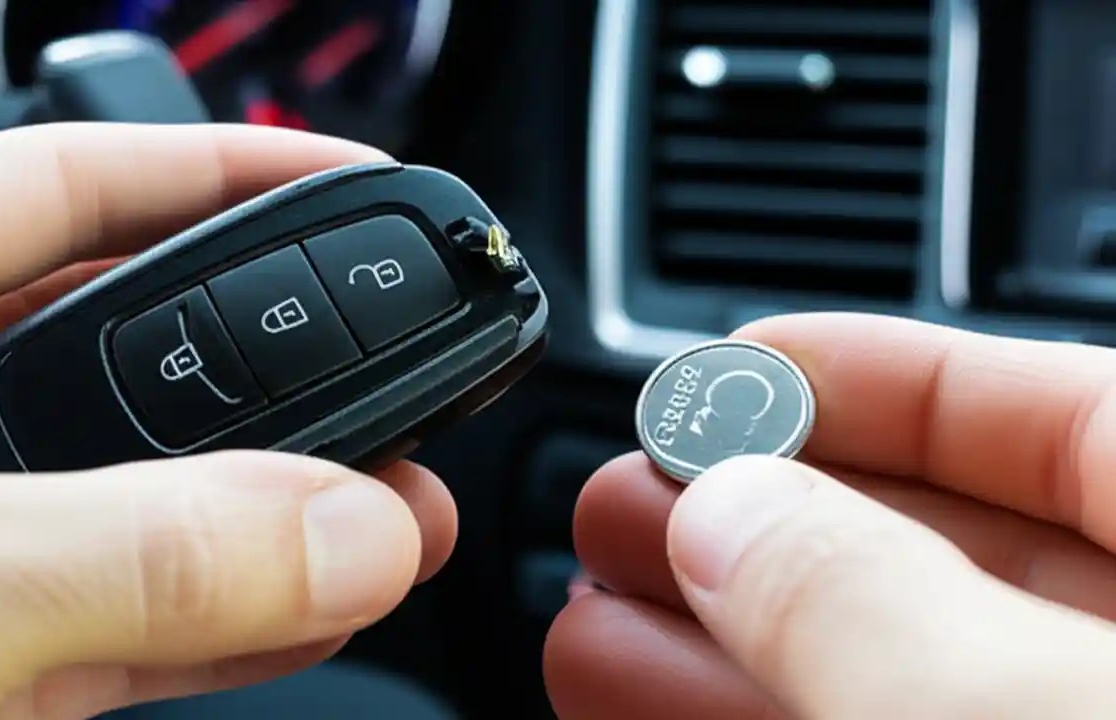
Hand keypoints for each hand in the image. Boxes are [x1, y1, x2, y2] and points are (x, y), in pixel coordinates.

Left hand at [0, 123, 456, 718]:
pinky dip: (233, 614)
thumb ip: (138, 556)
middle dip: (273, 373)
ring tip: (394, 516)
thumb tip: (348, 527)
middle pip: (125, 350)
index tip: (347, 189)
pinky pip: (131, 615)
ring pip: (144, 499)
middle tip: (392, 381)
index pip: (57, 191)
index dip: (214, 175)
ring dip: (278, 512)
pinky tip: (322, 600)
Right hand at [545, 313, 1115, 718]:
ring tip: (590, 621)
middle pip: (955, 554)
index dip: (890, 376)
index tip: (748, 363)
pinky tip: (645, 704)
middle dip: (765, 522)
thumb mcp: (1053, 708)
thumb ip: (879, 600)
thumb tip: (732, 512)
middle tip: (633, 505)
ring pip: (898, 675)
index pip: (1069, 412)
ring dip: (728, 639)